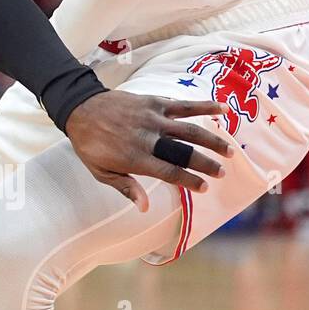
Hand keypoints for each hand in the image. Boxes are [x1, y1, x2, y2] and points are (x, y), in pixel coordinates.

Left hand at [64, 91, 231, 210]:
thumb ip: (125, 187)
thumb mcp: (100, 171)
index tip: (204, 188)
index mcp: (135, 158)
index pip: (169, 172)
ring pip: (189, 129)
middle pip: (184, 152)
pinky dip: (204, 106)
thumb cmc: (90, 143)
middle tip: (222, 172)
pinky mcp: (153, 102)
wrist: (79, 107)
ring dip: (212, 140)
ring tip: (230, 151)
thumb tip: (144, 207)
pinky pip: (182, 105)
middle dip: (205, 163)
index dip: (188, 181)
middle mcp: (148, 138)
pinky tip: (222, 110)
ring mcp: (152, 118)